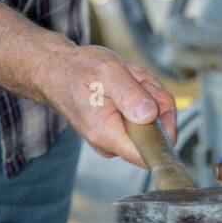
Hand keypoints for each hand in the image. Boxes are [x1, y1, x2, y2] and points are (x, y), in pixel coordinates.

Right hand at [0, 4, 176, 168]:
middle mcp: (113, 143)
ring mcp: (116, 137)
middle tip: (133, 77)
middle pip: (158, 129)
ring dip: (146, 90)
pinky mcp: (119, 129)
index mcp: (108, 135)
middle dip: (153, 97)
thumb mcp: (108, 72)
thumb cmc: (77, 69)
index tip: (154, 100)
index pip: (150, 153)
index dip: (165, 127)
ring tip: (125, 76)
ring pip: (154, 117)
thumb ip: (130, 95)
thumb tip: (151, 115)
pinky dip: (140, 92)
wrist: (56, 69)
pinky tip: (125, 81)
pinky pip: (145, 112)